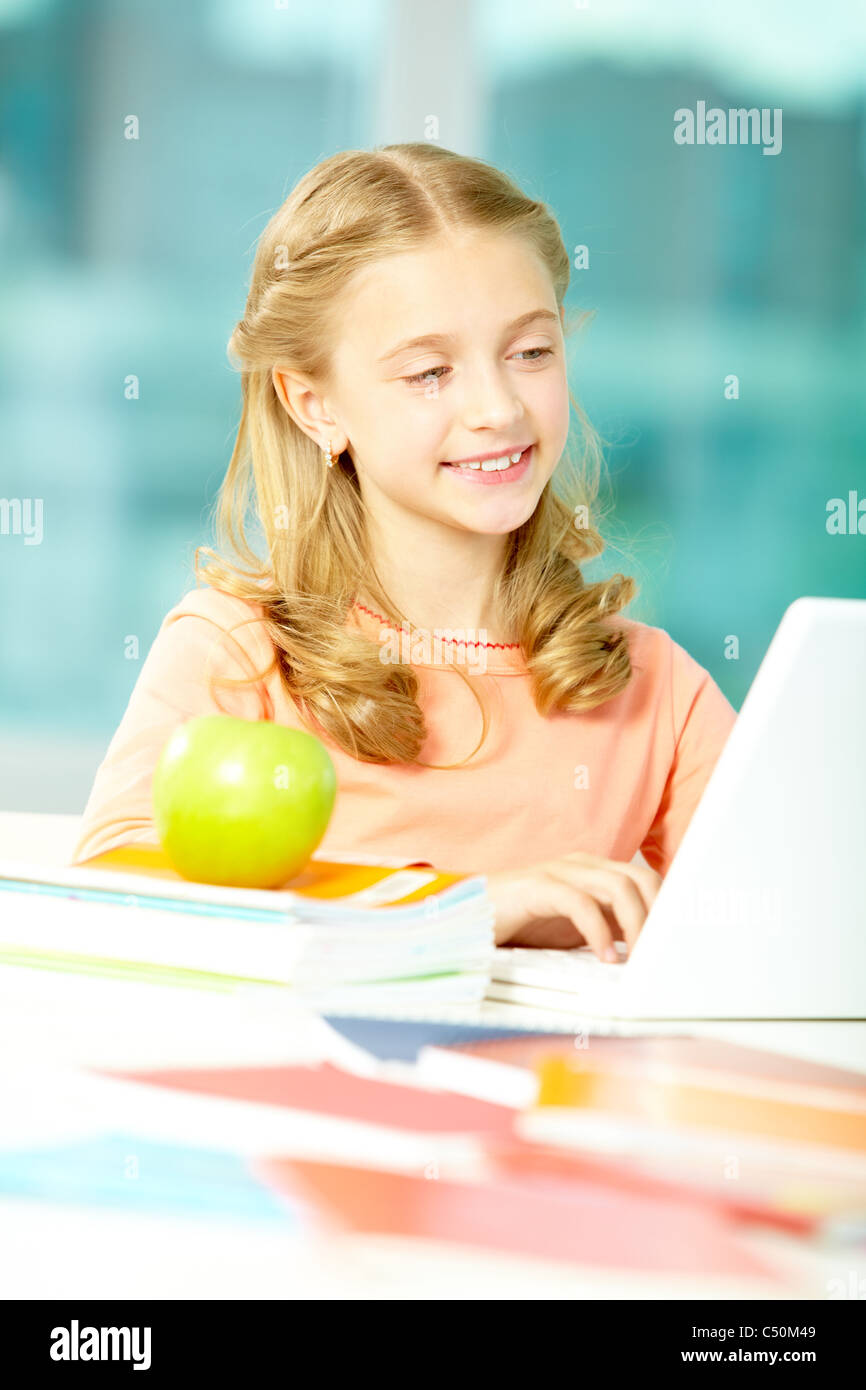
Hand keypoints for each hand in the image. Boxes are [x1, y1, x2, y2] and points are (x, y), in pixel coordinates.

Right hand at [484, 850, 661, 959]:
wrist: (468, 917)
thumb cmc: (522, 924)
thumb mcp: (575, 929)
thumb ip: (608, 929)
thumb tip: (648, 952)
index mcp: (595, 871)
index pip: (647, 880)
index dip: (668, 908)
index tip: (678, 942)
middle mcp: (582, 864)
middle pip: (641, 878)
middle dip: (658, 916)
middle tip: (661, 956)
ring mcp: (559, 871)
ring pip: (617, 887)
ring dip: (636, 925)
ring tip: (639, 961)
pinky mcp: (536, 886)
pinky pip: (580, 903)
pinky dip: (598, 931)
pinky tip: (604, 958)